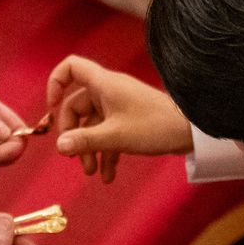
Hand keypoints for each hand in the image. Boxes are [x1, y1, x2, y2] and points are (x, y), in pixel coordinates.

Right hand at [46, 56, 192, 182]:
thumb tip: (59, 146)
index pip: (71, 67)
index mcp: (104, 84)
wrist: (192, 131)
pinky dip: (106, 153)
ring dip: (89, 149)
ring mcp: (120, 106)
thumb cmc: (155, 126)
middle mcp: (109, 91)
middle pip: (76, 106)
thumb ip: (85, 141)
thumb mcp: (116, 136)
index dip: (56, 82)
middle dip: (73, 134)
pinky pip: (108, 134)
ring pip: (93, 124)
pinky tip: (108, 176)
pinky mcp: (130, 121)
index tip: (51, 107)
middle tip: (74, 157)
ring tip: (91, 173)